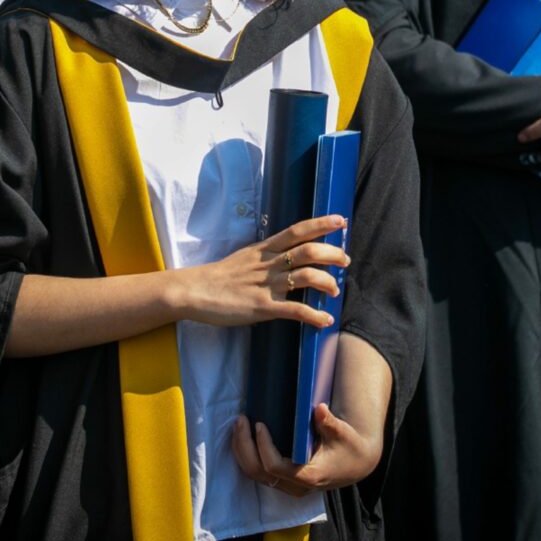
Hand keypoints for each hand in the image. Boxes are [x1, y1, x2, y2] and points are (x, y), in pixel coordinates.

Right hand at [171, 215, 347, 328]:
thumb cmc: (219, 276)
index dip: (320, 224)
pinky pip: (293, 310)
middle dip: (332, 254)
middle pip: (308, 251)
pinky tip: (325, 320)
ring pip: (305, 277)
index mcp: (264, 249)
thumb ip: (266, 257)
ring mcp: (266, 285)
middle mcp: (268, 264)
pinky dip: (313, 315)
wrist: (194, 290)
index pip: (297, 231)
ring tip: (335, 290)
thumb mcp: (244, 258)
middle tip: (345, 260)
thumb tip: (285, 256)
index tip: (340, 220)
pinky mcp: (262, 307)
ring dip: (326, 282)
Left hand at [230, 406, 380, 495]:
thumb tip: (319, 409)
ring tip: (239, 425)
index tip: (260, 424)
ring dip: (242, 450)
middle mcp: (296, 486)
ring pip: (255, 474)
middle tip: (241, 420)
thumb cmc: (349, 447)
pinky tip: (244, 436)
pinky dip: (247, 455)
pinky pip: (258, 473)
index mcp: (309, 476)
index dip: (263, 446)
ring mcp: (289, 486)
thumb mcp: (343, 433)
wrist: (356, 464)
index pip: (275, 466)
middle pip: (259, 472)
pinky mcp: (285, 482)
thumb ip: (329, 423)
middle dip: (244, 446)